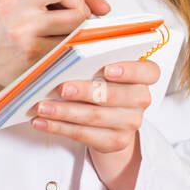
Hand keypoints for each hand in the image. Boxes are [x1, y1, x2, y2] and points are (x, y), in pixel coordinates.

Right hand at [0, 0, 110, 95]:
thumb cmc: (13, 28)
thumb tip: (104, 6)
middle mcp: (11, 0)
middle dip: (75, 0)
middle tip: (64, 15)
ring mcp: (20, 26)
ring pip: (76, 15)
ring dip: (77, 25)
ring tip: (57, 31)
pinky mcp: (31, 51)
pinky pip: (72, 41)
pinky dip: (70, 44)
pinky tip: (53, 46)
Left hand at [29, 59, 160, 154]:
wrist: (108, 122)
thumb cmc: (100, 82)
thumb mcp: (100, 67)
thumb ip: (93, 57)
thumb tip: (67, 47)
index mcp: (143, 76)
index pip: (149, 71)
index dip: (130, 70)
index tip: (107, 69)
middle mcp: (141, 99)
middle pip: (115, 95)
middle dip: (85, 91)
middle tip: (61, 88)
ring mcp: (130, 123)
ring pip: (95, 117)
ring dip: (65, 111)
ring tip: (41, 106)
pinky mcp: (115, 142)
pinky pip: (84, 135)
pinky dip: (59, 127)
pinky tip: (41, 122)